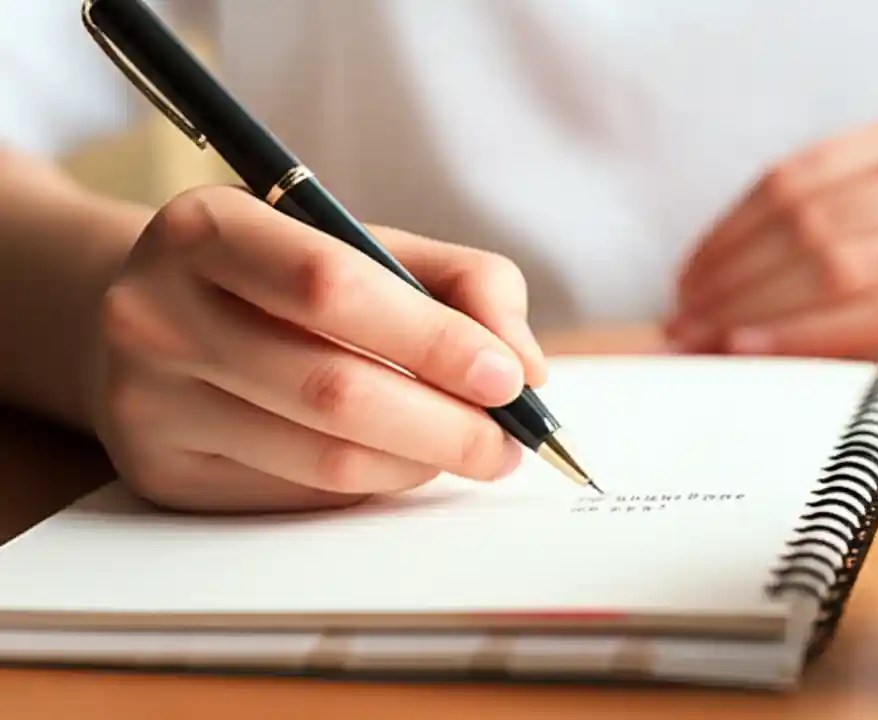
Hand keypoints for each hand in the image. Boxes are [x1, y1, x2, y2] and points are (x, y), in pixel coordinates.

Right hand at [87, 186, 546, 512]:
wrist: (152, 315)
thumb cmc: (284, 275)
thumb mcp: (366, 243)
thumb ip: (464, 283)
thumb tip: (527, 368)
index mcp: (208, 228)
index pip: (332, 289)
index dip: (434, 340)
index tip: (508, 379)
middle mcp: (157, 312)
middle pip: (332, 390)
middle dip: (447, 425)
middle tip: (509, 443)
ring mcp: (149, 401)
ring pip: (322, 458)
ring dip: (421, 463)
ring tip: (471, 449)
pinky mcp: (163, 473)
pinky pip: (300, 497)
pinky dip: (374, 484)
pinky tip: (402, 461)